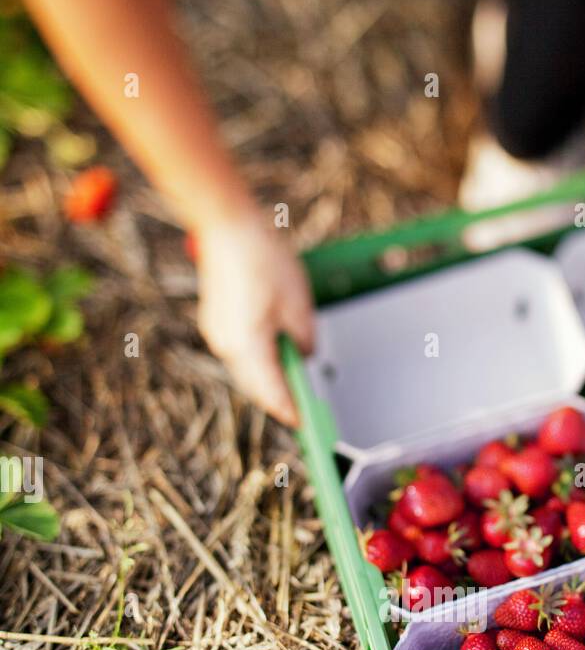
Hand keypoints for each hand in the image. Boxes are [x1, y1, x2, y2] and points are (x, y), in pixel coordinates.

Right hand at [196, 211, 315, 426]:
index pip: (272, 392)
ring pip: (246, 371)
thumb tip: (303, 356)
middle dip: (278, 399)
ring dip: (266, 381)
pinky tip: (272, 358)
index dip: (290, 410)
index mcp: (248, 345)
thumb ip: (304, 339)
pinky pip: (238, 353)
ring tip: (290, 388)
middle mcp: (227, 346)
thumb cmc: (263, 258)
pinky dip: (256, 362)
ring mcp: (217, 335)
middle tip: (301, 411)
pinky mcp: (214, 323)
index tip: (305, 424)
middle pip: (256, 387)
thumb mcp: (298, 303)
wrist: (226, 226)